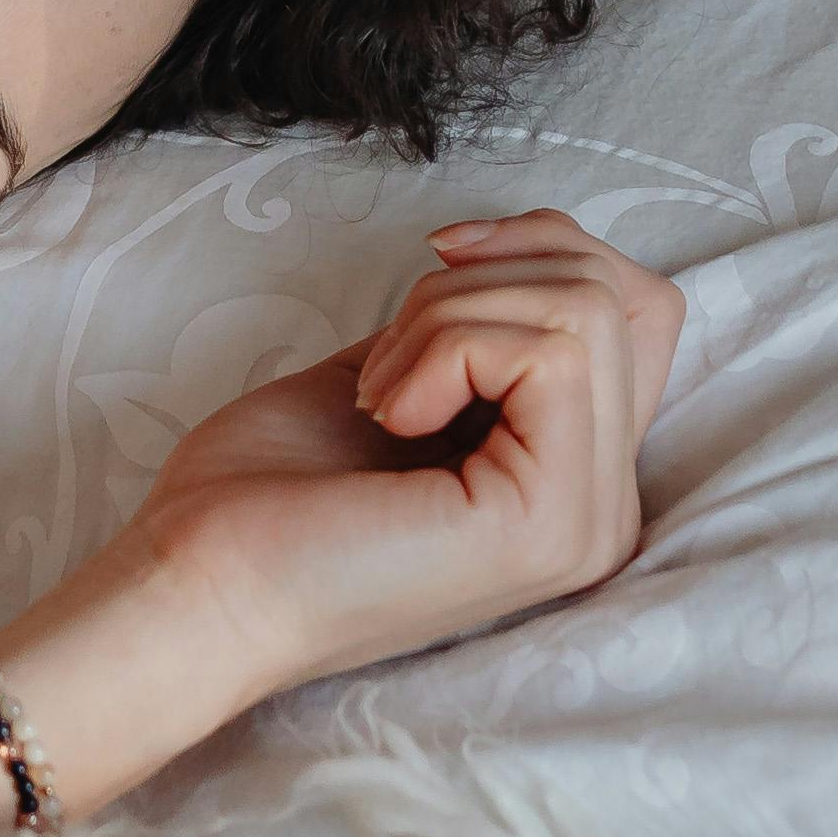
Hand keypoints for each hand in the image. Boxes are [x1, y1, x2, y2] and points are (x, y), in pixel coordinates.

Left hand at [54, 212, 686, 718]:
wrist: (194, 589)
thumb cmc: (262, 497)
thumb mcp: (395, 375)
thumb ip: (474, 330)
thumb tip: (512, 247)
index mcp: (572, 480)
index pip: (643, 311)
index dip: (545, 247)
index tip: (438, 257)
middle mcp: (603, 512)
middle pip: (620, 296)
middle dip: (481, 279)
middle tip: (387, 361)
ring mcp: (585, 524)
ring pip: (584, 312)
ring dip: (448, 315)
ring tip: (381, 392)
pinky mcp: (550, 522)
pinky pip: (550, 353)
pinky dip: (445, 346)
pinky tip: (389, 412)